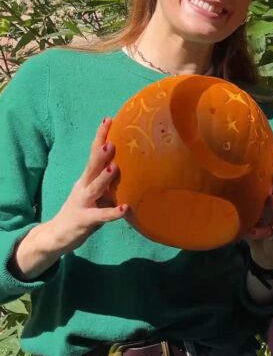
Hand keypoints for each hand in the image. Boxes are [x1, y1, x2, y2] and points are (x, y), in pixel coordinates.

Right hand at [11, 119, 127, 279]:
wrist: (55, 235)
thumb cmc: (82, 212)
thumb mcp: (95, 194)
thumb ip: (109, 183)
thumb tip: (134, 169)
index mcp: (86, 179)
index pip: (93, 154)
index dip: (100, 137)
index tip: (108, 119)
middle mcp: (83, 187)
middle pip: (91, 166)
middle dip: (100, 153)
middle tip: (112, 141)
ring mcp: (82, 203)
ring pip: (94, 188)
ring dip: (104, 178)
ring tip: (115, 167)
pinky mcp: (84, 220)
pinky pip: (101, 216)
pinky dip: (113, 212)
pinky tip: (125, 209)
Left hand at [246, 148, 272, 269]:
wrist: (268, 253)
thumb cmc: (258, 225)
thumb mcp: (251, 208)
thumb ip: (243, 194)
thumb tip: (223, 175)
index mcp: (270, 194)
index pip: (272, 175)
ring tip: (269, 198)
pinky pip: (268, 233)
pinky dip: (258, 232)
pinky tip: (250, 231)